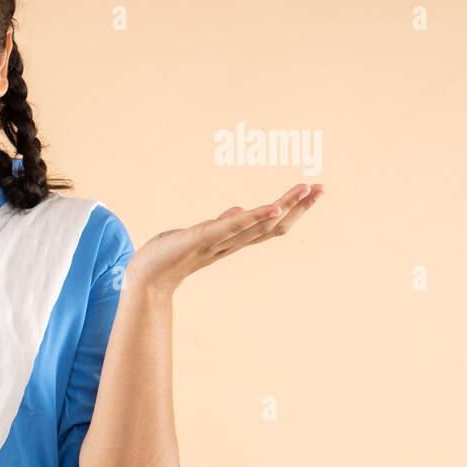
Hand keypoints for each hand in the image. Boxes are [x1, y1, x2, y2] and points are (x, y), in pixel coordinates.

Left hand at [126, 183, 324, 294]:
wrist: (145, 277)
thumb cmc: (170, 255)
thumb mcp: (200, 234)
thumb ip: (222, 224)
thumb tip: (241, 209)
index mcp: (231, 241)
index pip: (268, 225)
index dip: (290, 210)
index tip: (310, 191)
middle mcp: (230, 244)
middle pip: (272, 226)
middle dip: (298, 208)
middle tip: (322, 188)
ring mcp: (219, 242)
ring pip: (259, 225)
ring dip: (284, 206)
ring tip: (306, 190)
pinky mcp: (203, 238)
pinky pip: (232, 227)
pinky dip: (253, 218)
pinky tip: (272, 208)